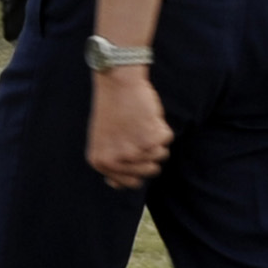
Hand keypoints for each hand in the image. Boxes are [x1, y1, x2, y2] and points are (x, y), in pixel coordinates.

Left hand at [87, 67, 170, 186]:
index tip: (133, 148)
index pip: (132, 182)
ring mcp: (134, 152)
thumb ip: (110, 163)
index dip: (138, 166)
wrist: (116, 82)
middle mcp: (116, 161)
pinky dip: (161, 126)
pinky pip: (167, 139)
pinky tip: (146, 115)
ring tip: (140, 121)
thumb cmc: (111, 110)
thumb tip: (115, 185)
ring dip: (155, 138)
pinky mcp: (151, 139)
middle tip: (136, 131)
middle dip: (149, 152)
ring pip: (160, 155)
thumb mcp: (102, 139)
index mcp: (100, 162)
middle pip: (150, 171)